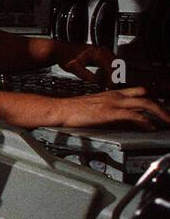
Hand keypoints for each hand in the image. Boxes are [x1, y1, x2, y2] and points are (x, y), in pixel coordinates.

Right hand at [55, 87, 169, 129]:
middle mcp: (115, 95)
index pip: (138, 92)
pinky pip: (133, 115)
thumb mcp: (94, 107)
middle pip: (146, 96)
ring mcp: (113, 103)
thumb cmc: (72, 110)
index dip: (152, 99)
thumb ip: (109, 109)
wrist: (59, 109)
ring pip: (145, 103)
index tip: (160, 108)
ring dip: (159, 113)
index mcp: (111, 93)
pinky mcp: (110, 112)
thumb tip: (119, 118)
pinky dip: (145, 121)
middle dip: (161, 107)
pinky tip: (150, 127)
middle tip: (168, 117)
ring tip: (167, 121)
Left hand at [56, 42, 116, 85]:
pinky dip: (108, 70)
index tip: (110, 87)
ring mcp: (102, 51)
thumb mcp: (74, 68)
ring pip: (114, 64)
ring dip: (112, 73)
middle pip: (115, 65)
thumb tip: (98, 81)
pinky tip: (100, 77)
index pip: (110, 68)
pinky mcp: (100, 54)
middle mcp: (102, 50)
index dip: (111, 79)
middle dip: (114, 76)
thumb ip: (86, 75)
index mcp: (97, 53)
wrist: (60, 50)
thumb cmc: (65, 57)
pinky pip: (109, 63)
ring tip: (104, 83)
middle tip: (109, 86)